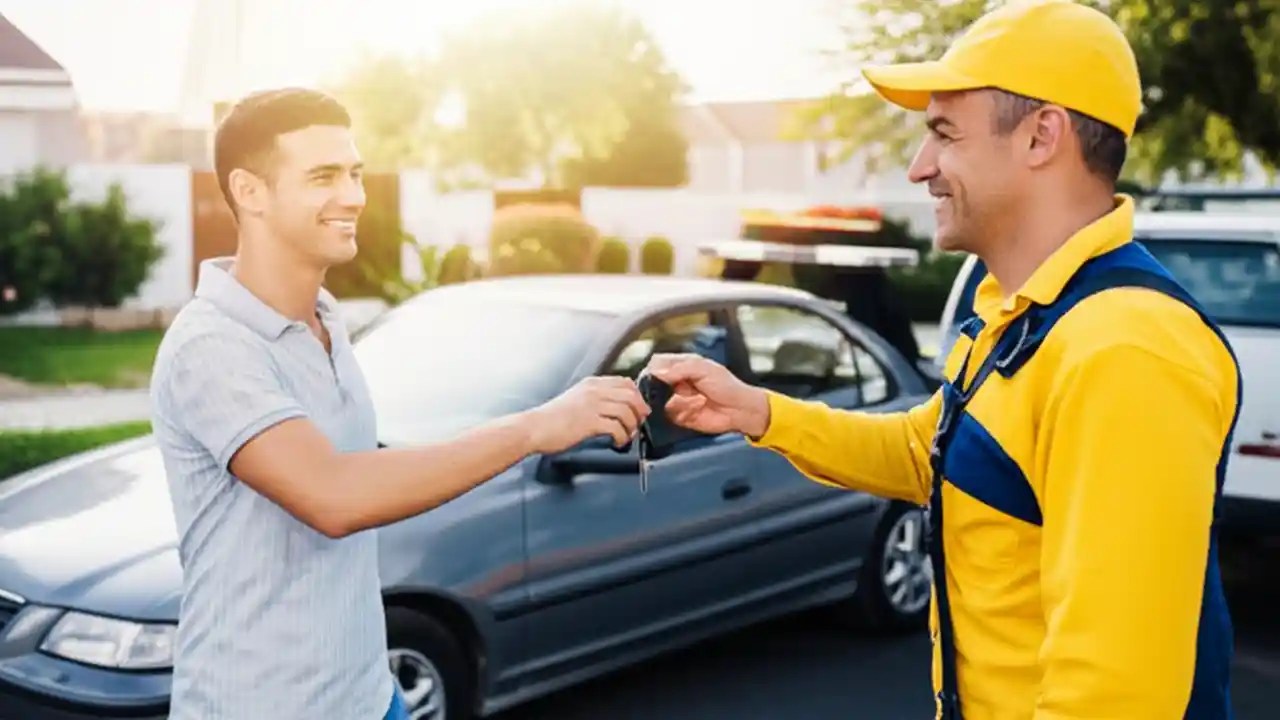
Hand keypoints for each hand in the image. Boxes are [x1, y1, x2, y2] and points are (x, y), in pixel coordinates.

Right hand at [528, 376, 649, 453]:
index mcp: (592, 384)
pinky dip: (622, 437)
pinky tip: (618, 443)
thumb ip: (595, 398)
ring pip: (627, 411)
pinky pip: (616, 428)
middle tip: (638, 423)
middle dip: (639, 411)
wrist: (534, 428)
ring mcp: (592, 405)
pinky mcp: (589, 422)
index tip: (638, 410)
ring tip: (628, 436)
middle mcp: (594, 391)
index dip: (637, 397)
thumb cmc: (552, 418)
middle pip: (631, 395)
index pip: (625, 383)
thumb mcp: (576, 398)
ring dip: (632, 426)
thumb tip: (616, 406)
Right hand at [645, 353, 770, 438]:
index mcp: (681, 365)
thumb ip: (679, 368)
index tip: (656, 374)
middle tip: (678, 387)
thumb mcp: (704, 369)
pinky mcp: (679, 416)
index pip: (657, 363)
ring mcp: (676, 399)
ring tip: (698, 397)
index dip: (654, 368)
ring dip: (679, 399)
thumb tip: (656, 372)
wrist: (740, 410)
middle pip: (653, 382)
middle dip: (661, 387)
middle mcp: (676, 382)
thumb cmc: (727, 385)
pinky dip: (684, 410)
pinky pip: (670, 414)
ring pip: (659, 400)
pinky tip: (699, 407)